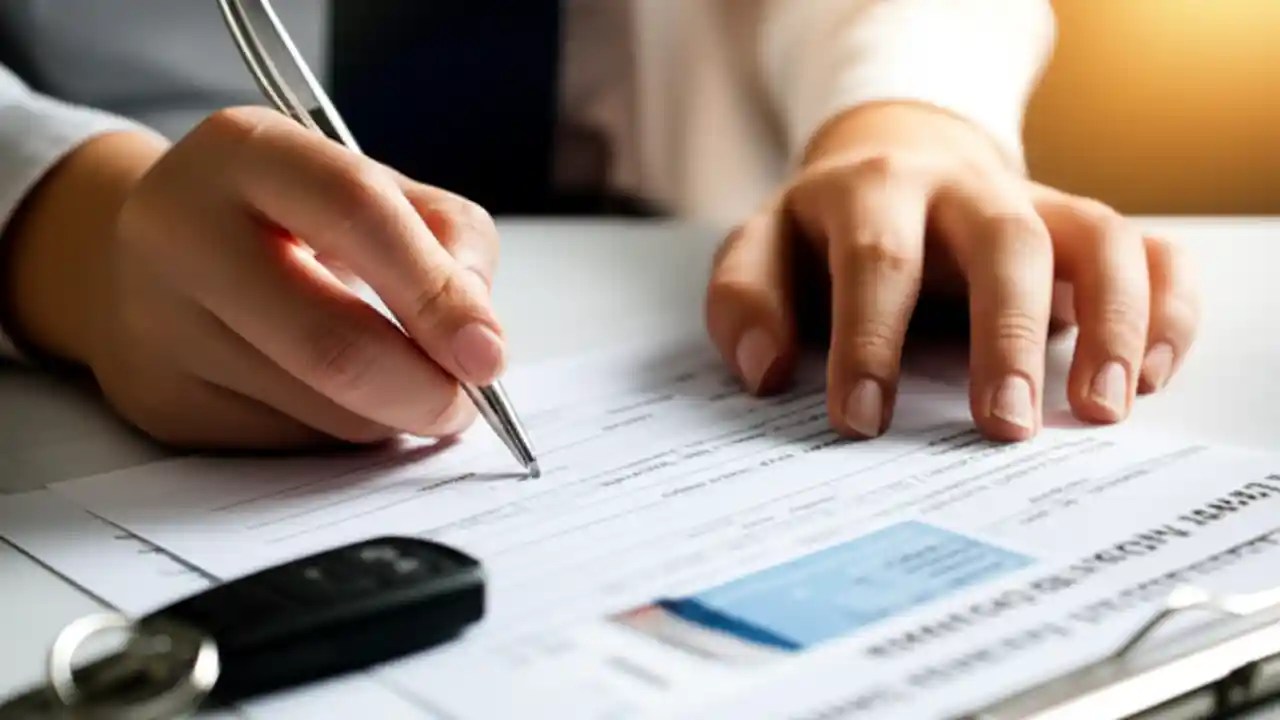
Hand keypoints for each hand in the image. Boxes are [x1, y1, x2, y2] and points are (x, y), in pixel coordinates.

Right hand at [7, 107, 502, 448]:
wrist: (143, 256)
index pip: (359, 215)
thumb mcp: (372, 187)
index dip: (437, 294)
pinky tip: (332, 395)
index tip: (488, 356)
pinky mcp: (164, 403)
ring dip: (390, 415)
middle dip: (424, 390)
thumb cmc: (287, 220)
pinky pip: (292, 444)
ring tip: (397, 383)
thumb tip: (478, 341)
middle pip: (332, 343)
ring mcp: (161, 326)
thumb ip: (448, 241)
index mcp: (246, 151)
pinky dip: (343, 430)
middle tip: (463, 404)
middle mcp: (183, 233)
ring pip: (322, 409)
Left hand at [705, 103, 1199, 440]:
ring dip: (1112, 323)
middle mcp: (964, 189)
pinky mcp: (1083, 229)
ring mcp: (1034, 202)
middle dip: (1004, 337)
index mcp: (873, 191)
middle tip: (1002, 428)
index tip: (862, 421)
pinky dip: (1167, 311)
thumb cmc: (825, 234)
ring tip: (1100, 412)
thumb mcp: (763, 252)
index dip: (870, 339)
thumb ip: (746, 302)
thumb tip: (765, 372)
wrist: (896, 165)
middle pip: (1003, 242)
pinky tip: (1151, 381)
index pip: (878, 259)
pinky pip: (1152, 253)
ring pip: (1097, 238)